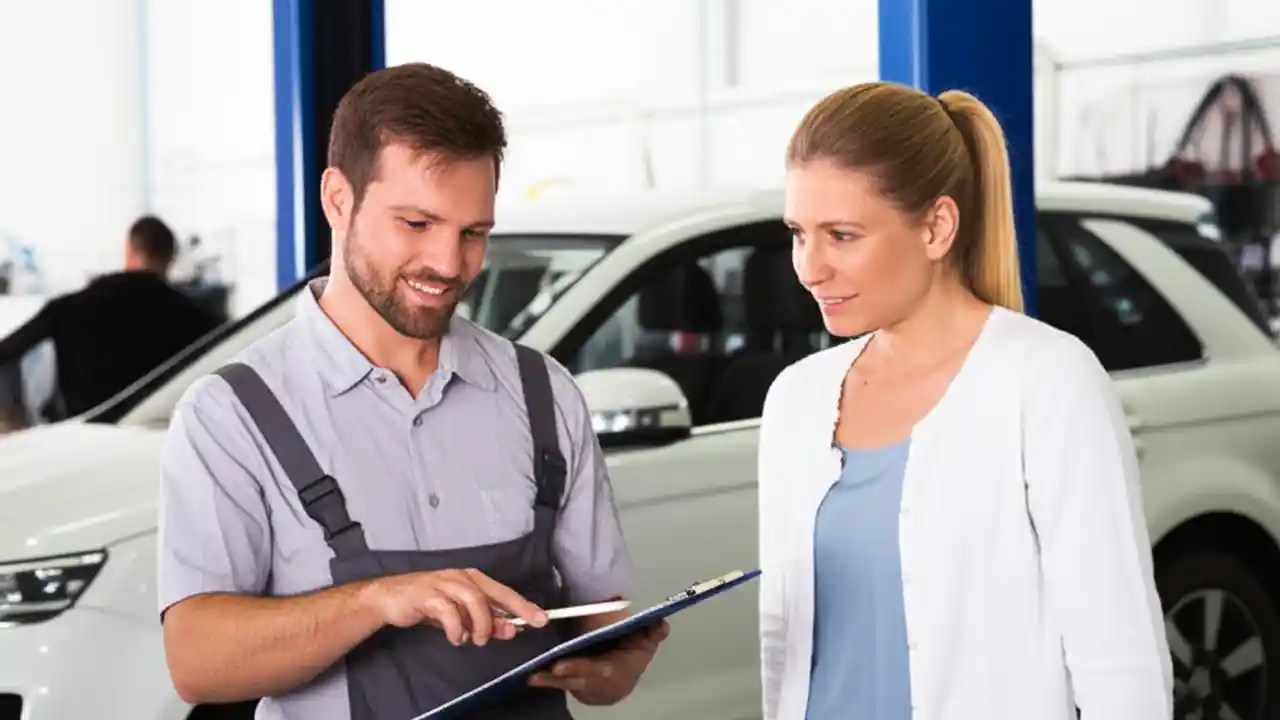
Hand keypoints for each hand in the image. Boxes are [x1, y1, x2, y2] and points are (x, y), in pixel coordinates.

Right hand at [364, 568, 548, 646]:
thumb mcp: (460, 615)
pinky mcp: (427, 594)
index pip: (504, 592)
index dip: (523, 605)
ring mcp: (444, 583)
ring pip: (473, 600)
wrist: (391, 598)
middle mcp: (461, 576)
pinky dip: (455, 628)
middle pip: (493, 592)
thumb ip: (484, 621)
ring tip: (476, 640)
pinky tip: (455, 638)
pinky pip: (448, 611)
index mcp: (472, 579)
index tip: (541, 618)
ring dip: (480, 624)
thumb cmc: (428, 603)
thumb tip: (511, 630)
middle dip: (512, 610)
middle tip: (520, 630)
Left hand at [528, 620, 669, 704]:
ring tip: (532, 675)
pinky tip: (533, 677)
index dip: (581, 670)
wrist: (626, 668)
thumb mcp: (645, 638)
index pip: (601, 673)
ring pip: (570, 687)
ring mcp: (591, 692)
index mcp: (622, 672)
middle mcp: (606, 687)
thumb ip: (652, 630)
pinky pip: (563, 687)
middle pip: (581, 683)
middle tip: (541, 671)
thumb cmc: (631, 648)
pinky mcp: (579, 691)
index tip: (560, 665)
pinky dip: (549, 683)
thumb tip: (660, 622)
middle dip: (562, 678)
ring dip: (551, 682)